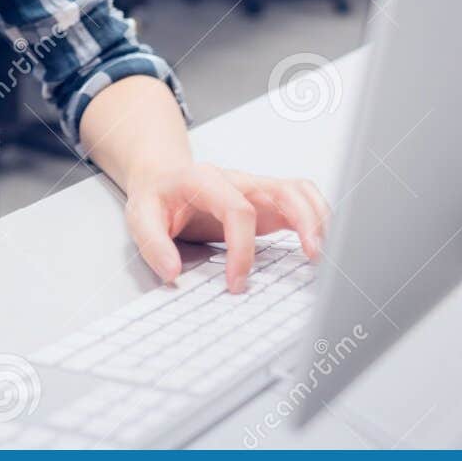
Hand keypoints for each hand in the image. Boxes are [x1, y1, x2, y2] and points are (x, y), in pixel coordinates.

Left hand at [121, 163, 330, 292]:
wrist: (161, 178)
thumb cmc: (155, 195)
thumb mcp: (139, 216)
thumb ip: (153, 243)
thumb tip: (172, 273)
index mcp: (205, 180)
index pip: (237, 209)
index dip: (242, 249)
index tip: (236, 282)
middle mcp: (237, 181)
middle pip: (283, 191)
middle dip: (304, 222)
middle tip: (311, 259)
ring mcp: (255, 190)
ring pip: (299, 192)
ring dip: (318, 219)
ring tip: (323, 255)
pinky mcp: (265, 203)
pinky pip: (300, 203)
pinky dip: (316, 221)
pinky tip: (318, 247)